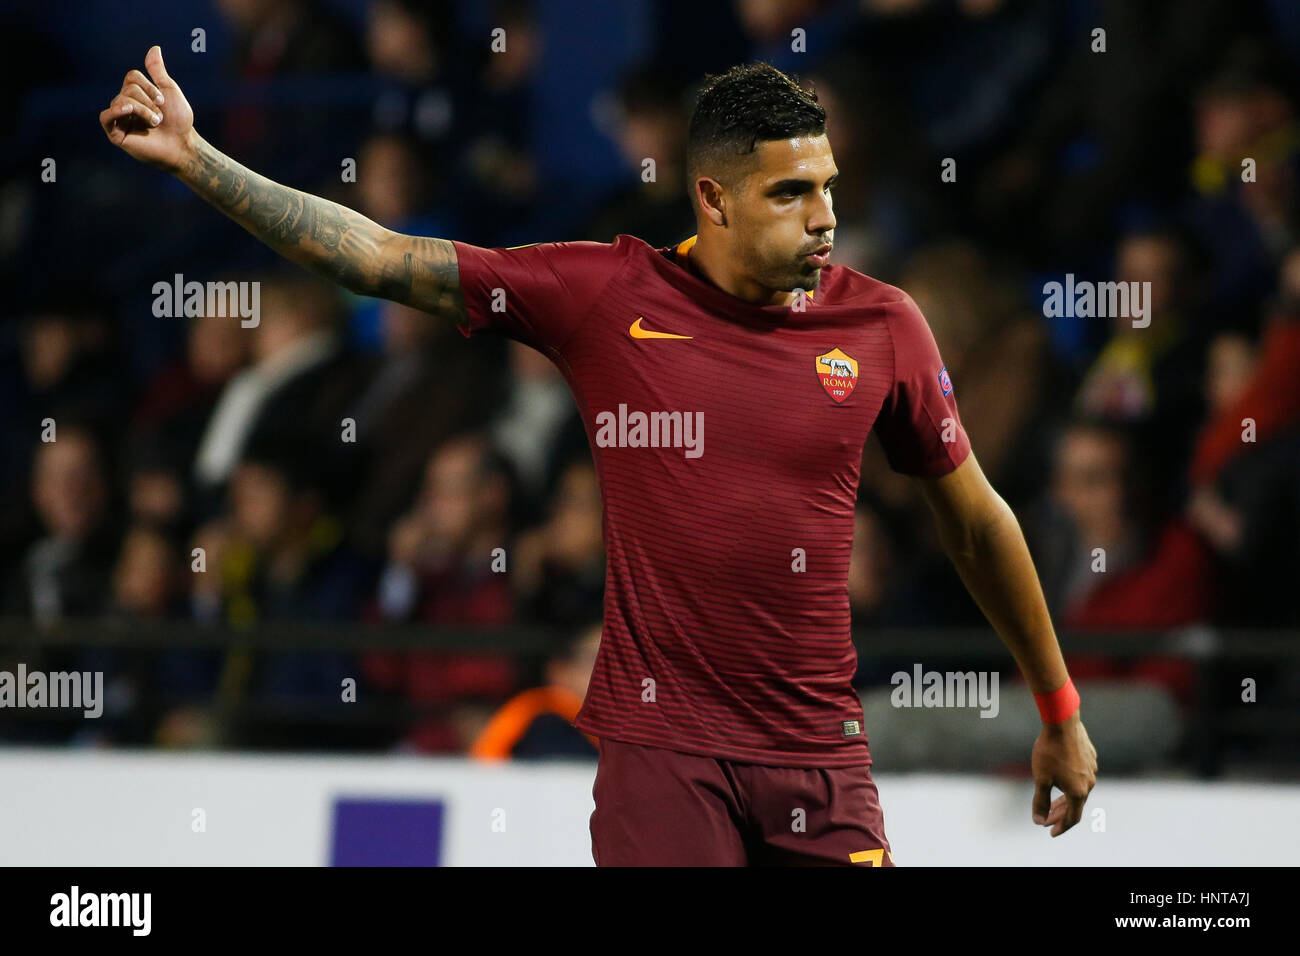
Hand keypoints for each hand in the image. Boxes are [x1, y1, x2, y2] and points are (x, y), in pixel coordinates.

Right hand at [99, 46, 195, 172]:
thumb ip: (158, 71)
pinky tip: (128, 110)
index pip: (132, 77)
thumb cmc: (179, 121)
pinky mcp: (116, 135)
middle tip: (160, 117)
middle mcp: (125, 105)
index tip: (162, 100)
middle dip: (147, 100)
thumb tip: (155, 48)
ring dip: (142, 109)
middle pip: (127, 89)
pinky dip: (115, 111)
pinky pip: (105, 117)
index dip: (148, 85)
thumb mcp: (169, 91)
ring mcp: (120, 119)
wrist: (183, 145)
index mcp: (136, 94)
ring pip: (120, 101)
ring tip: (155, 122)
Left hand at [1030, 712, 1097, 836]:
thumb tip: (1039, 821)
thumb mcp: (1041, 779)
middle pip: (1075, 804)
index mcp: (1078, 792)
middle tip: (1046, 819)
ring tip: (1052, 802)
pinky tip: (1060, 779)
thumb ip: (1041, 802)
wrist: (1062, 723)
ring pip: (1079, 789)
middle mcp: (1089, 783)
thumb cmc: (1049, 751)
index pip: (1072, 818)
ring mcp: (1092, 769)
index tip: (1050, 832)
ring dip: (1065, 799)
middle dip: (1060, 814)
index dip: (1061, 826)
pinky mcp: (1090, 757)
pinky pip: (1081, 775)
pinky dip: (1070, 783)